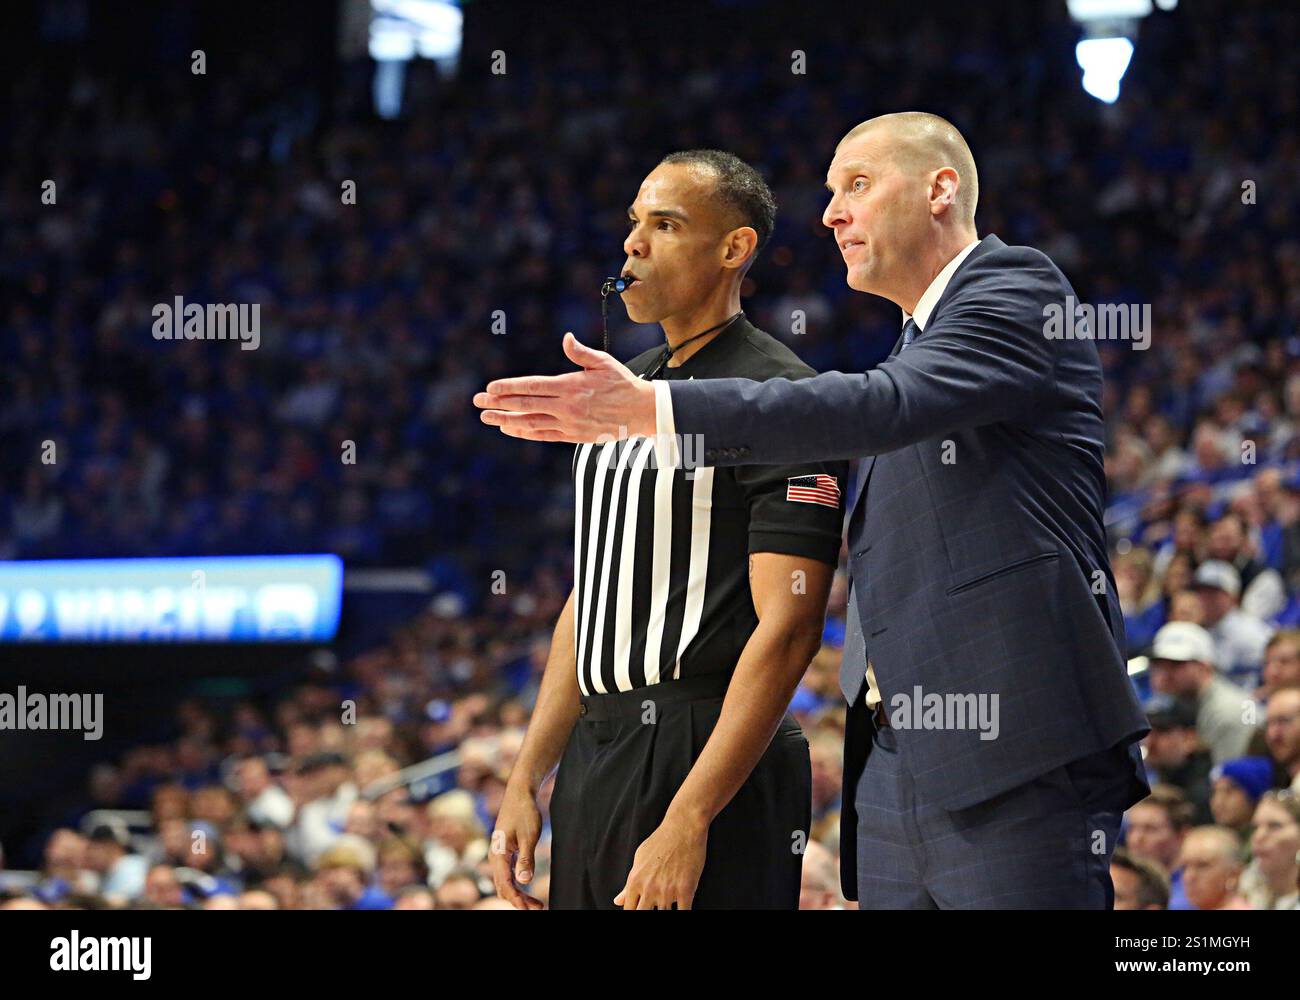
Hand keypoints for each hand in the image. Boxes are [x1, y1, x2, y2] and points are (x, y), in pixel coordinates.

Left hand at [473, 333, 657, 442]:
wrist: (642, 412)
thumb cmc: (622, 383)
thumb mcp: (603, 362)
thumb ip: (580, 352)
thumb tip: (566, 338)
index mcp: (571, 386)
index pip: (532, 386)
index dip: (509, 387)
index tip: (490, 388)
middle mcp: (566, 407)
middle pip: (525, 405)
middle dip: (498, 403)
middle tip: (477, 402)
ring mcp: (569, 424)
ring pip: (530, 423)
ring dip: (506, 420)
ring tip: (487, 417)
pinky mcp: (573, 436)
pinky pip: (543, 435)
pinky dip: (524, 432)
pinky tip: (510, 428)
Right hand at [489, 783, 544, 909]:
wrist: (520, 792)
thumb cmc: (525, 812)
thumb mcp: (529, 836)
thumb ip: (526, 859)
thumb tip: (524, 882)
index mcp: (498, 853)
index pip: (505, 884)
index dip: (517, 899)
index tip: (529, 909)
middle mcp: (495, 856)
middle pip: (503, 886)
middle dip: (518, 900)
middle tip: (538, 907)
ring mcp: (499, 853)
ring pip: (505, 880)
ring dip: (518, 893)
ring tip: (535, 902)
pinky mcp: (504, 850)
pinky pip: (507, 872)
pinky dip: (516, 882)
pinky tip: (526, 885)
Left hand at [614, 813, 708, 909]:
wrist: (683, 827)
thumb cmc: (660, 841)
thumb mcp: (639, 859)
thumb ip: (628, 884)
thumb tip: (617, 901)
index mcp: (635, 881)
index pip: (629, 910)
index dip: (634, 912)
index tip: (641, 908)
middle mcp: (649, 888)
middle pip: (642, 915)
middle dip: (648, 912)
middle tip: (654, 905)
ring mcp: (667, 891)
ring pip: (663, 915)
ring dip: (665, 910)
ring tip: (667, 902)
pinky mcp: (686, 890)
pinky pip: (683, 912)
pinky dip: (682, 912)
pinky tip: (682, 908)